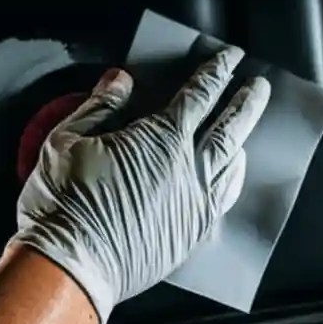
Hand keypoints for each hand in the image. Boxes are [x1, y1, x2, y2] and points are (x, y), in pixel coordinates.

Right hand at [11, 47, 270, 323]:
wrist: (70, 266)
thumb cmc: (63, 203)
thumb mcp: (65, 140)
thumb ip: (98, 106)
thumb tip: (120, 79)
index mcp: (160, 138)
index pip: (200, 93)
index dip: (218, 70)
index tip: (231, 57)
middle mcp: (188, 167)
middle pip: (230, 126)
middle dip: (247, 101)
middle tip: (260, 87)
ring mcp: (195, 202)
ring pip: (233, 162)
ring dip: (243, 140)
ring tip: (248, 129)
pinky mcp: (192, 232)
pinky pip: (225, 198)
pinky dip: (234, 179)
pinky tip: (232, 174)